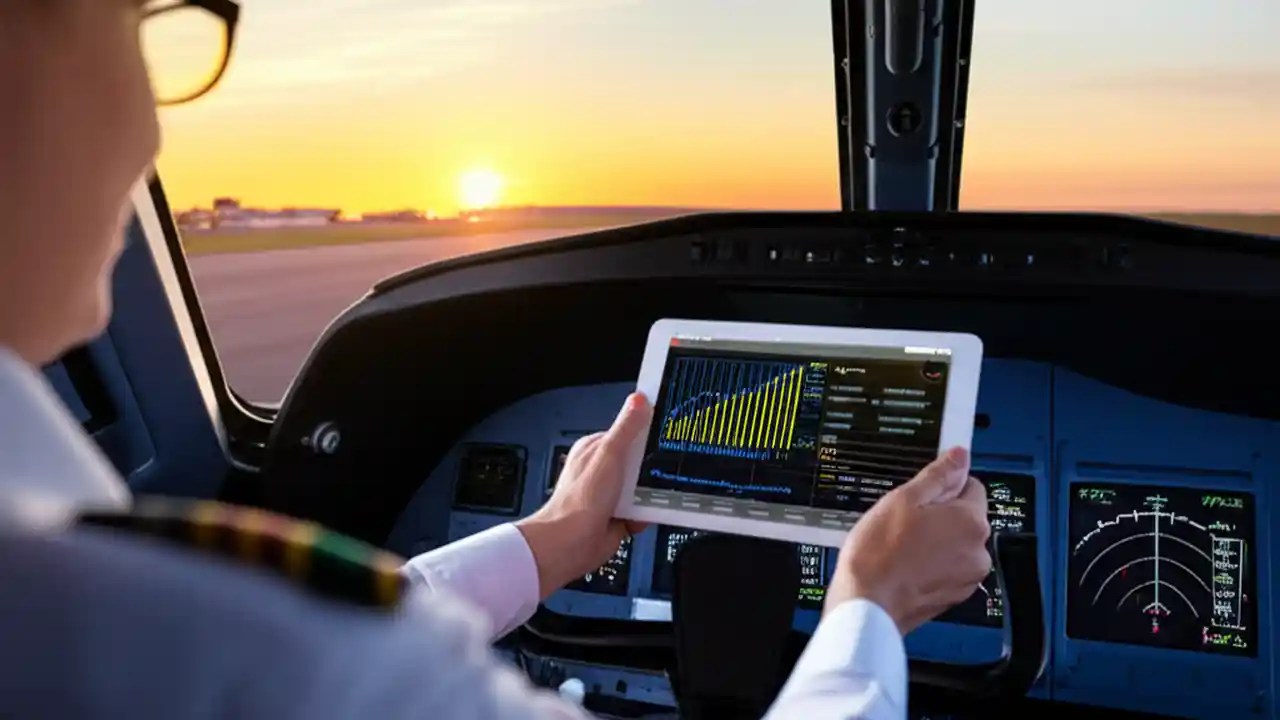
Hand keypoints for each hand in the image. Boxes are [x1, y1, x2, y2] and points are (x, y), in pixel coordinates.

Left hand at [516, 393, 651, 597]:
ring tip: (642, 498)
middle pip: (640, 462)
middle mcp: (602, 471)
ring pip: (643, 488)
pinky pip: (642, 512)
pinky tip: (638, 516)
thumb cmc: (579, 500)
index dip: (646, 434)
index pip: (628, 432)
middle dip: (649, 471)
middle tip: (653, 473)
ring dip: (648, 496)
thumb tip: (639, 400)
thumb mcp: (609, 455)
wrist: (571, 544)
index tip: (662, 436)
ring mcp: (609, 495)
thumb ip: (626, 428)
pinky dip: (644, 516)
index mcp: (595, 449)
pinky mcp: (618, 516)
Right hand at [825, 446, 990, 634]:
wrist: (866, 605)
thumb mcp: (902, 500)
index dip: (944, 487)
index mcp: (971, 521)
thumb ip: (937, 476)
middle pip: (965, 517)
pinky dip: (933, 564)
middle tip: (904, 521)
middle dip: (940, 515)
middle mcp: (979, 550)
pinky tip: (905, 564)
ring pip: (956, 543)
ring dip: (936, 540)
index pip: (971, 486)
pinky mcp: (955, 596)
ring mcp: (969, 577)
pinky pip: (949, 568)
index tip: (921, 494)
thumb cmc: (878, 554)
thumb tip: (960, 457)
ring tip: (902, 545)